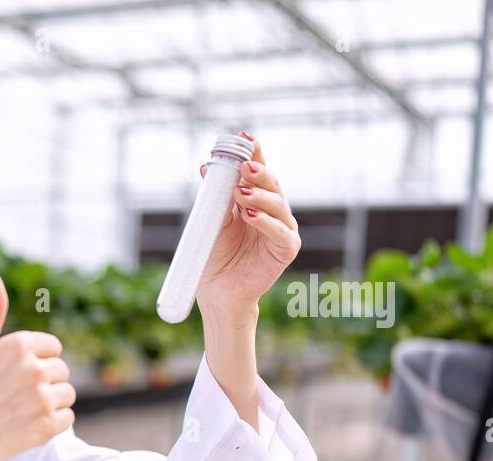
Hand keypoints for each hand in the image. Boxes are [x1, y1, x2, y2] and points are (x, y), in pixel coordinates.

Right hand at [0, 267, 74, 460]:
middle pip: (61, 370)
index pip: (52, 347)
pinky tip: (25, 425)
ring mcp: (42, 398)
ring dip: (48, 403)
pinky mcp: (47, 426)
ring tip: (18, 410)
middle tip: (11, 396)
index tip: (11, 376)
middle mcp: (33, 368)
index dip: (34, 362)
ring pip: (67, 394)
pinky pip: (68, 417)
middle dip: (42, 382)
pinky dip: (51, 424)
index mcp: (19, 344)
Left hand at [196, 131, 300, 326]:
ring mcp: (282, 229)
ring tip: (240, 192)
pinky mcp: (286, 250)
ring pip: (278, 205)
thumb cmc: (215, 256)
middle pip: (272, 185)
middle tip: (244, 165)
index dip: (255, 153)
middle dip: (259, 173)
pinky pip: (280, 233)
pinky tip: (250, 216)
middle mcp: (273, 211)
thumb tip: (206, 168)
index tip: (244, 137)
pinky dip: (266, 223)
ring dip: (259, 196)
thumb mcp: (212, 222)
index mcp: (255, 200)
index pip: (258, 172)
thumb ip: (214, 198)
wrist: (217, 291)